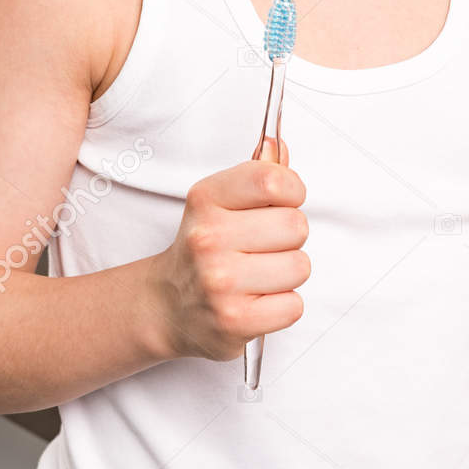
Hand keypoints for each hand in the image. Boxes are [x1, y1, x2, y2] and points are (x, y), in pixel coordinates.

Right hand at [151, 136, 309, 362]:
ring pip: (300, 266)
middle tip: (262, 247)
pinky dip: (283, 306)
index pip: (273, 180)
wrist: (168, 305)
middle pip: (296, 226)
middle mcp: (208, 239)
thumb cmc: (204, 249)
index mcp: (206, 200)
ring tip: (258, 275)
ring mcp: (220, 283)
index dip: (292, 191)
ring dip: (287, 274)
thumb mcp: (219, 202)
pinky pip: (294, 306)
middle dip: (289, 238)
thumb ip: (256, 173)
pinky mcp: (234, 321)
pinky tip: (257, 301)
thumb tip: (279, 147)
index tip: (281, 203)